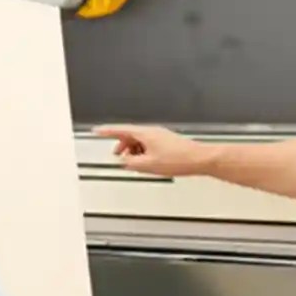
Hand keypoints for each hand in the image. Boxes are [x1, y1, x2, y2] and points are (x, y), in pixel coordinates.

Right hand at [92, 125, 213, 176]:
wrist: (199, 159)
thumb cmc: (178, 159)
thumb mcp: (148, 165)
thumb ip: (131, 163)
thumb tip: (123, 162)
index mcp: (145, 134)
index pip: (121, 129)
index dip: (107, 131)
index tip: (97, 130)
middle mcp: (152, 132)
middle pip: (130, 135)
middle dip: (122, 145)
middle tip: (117, 155)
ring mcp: (160, 136)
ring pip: (140, 141)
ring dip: (133, 150)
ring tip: (132, 162)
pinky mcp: (167, 142)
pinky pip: (149, 144)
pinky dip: (143, 152)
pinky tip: (145, 163)